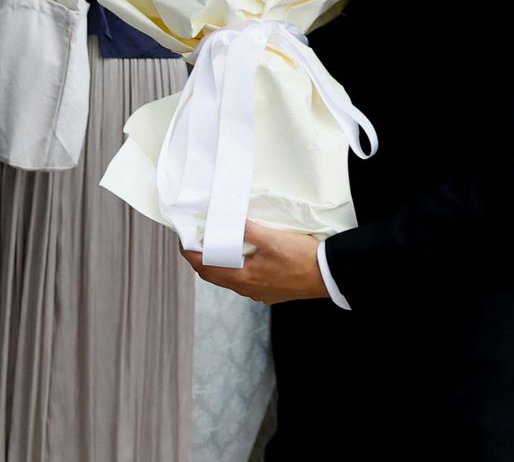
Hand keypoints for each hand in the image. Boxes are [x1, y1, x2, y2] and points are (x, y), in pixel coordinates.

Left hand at [180, 221, 329, 304]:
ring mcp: (260, 293)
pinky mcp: (272, 292)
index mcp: (243, 278)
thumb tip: (229, 221)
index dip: (191, 254)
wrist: (329, 275)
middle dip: (204, 259)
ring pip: (232, 279)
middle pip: (215, 275)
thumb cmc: (304, 259)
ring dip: (222, 264)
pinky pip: (248, 281)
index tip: (184, 241)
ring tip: (222, 247)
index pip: (205, 268)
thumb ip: (249, 230)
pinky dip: (240, 269)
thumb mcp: (274, 239)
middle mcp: (248, 289)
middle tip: (199, 242)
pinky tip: (249, 258)